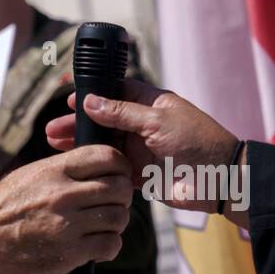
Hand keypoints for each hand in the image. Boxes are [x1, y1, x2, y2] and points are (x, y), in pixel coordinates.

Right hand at [0, 145, 132, 273]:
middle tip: (111, 204)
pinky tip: (94, 247)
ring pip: (119, 217)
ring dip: (116, 223)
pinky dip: (108, 246)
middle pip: (119, 187)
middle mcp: (62, 194)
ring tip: (101, 227)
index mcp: (53, 169)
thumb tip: (93, 170)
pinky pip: (110, 245)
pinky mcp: (68, 253)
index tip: (116, 176)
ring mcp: (66, 224)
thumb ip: (61, 171)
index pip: (107, 156)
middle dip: (121, 197)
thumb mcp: (28, 176)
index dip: (119, 166)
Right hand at [44, 78, 240, 213]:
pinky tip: (75, 164)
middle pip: (103, 120)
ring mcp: (141, 149)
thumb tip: (90, 101)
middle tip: (53, 128)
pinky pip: (111, 167)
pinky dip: (93, 165)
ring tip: (55, 145)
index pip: (115, 92)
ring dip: (81, 143)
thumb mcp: (157, 121)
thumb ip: (121, 113)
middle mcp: (143, 125)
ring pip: (104, 144)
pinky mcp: (140, 173)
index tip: (69, 100)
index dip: (92, 95)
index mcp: (151, 104)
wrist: (220, 181)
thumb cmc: (197, 142)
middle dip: (78, 123)